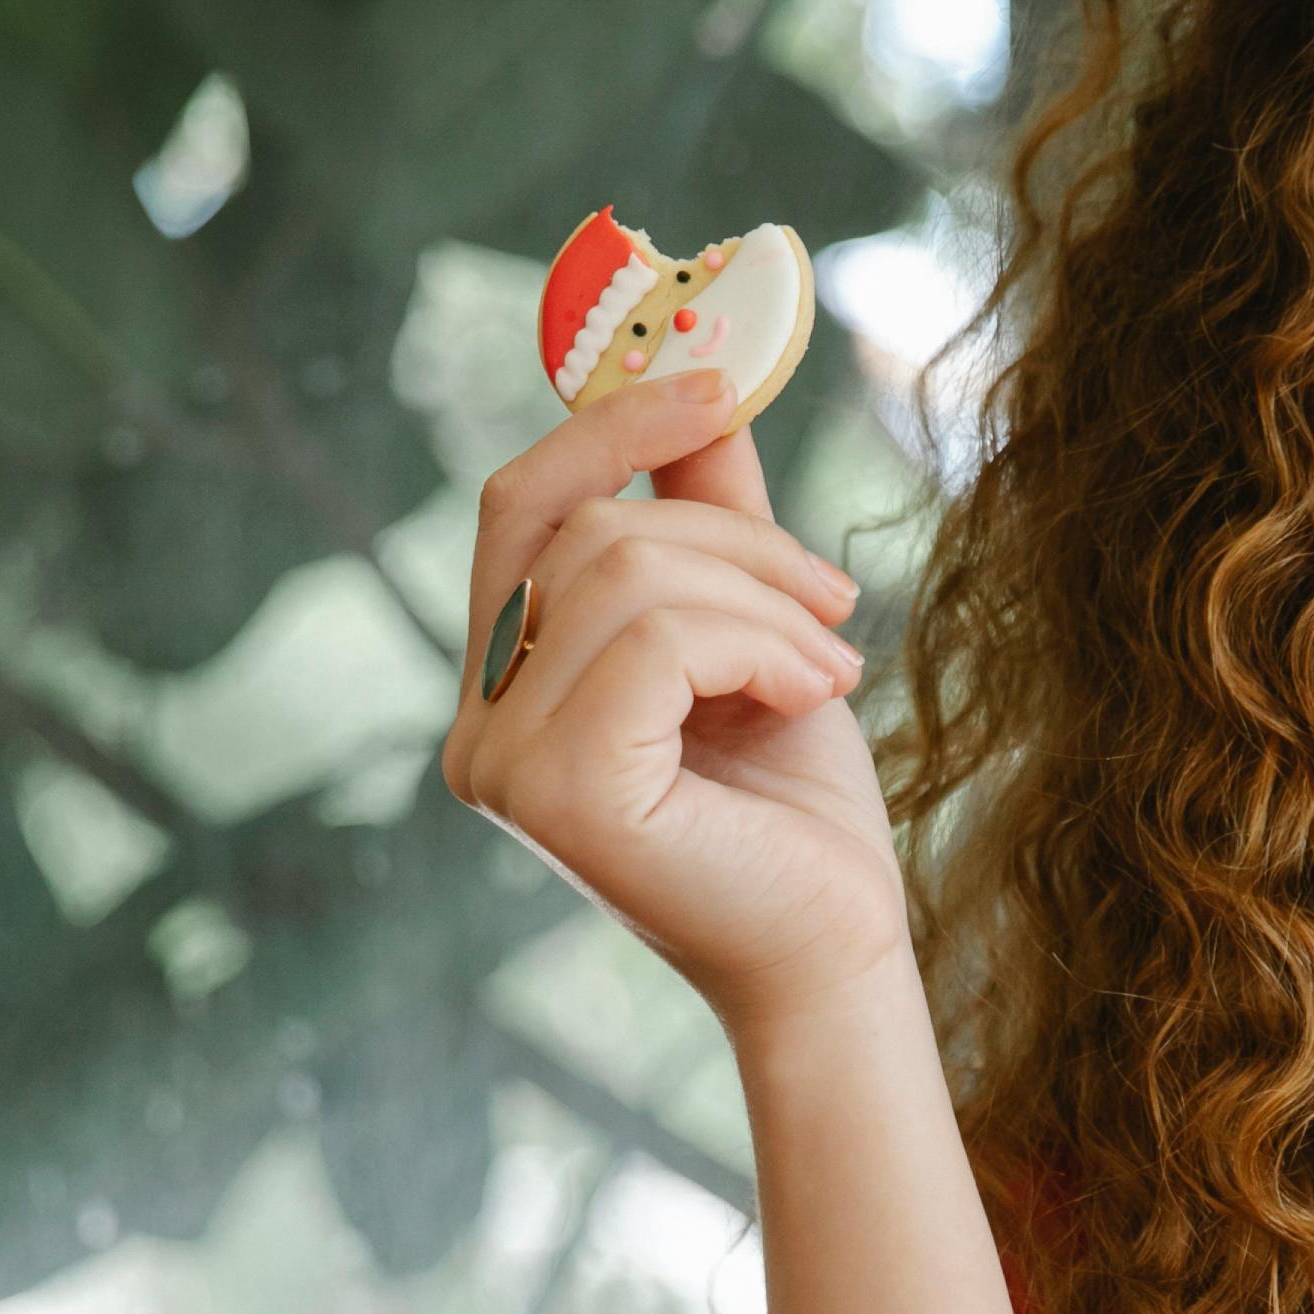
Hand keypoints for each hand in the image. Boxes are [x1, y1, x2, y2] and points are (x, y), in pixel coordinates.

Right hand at [439, 371, 910, 1038]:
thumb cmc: (792, 807)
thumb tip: (703, 364)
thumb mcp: (752, 626)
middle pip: (585, 527)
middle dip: (734, 539)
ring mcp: (501, 763)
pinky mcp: (554, 792)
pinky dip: (759, 646)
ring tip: (830, 667)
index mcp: (504, 688)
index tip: (719, 382)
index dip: (611, 425)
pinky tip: (808, 698)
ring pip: (625, 572)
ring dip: (765, 600)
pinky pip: (656, 639)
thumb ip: (707, 510)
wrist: (836, 950)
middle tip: (834, 601)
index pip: (521, 508)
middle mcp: (478, 728)